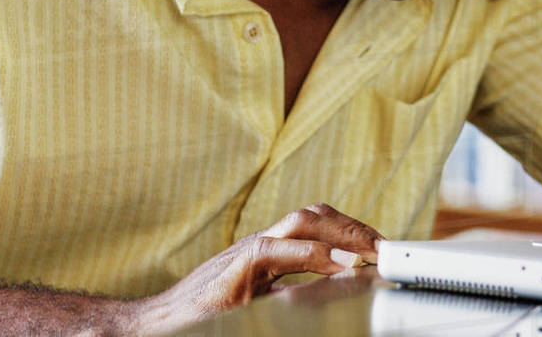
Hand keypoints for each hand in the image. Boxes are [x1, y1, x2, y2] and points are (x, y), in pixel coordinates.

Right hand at [133, 203, 383, 333]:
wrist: (154, 325)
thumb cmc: (203, 316)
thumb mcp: (258, 303)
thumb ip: (294, 293)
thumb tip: (340, 290)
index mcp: (269, 252)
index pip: (316, 226)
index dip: (351, 231)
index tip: (381, 246)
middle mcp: (262, 244)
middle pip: (315, 216)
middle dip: (354, 226)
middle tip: (387, 247)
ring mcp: (248, 253)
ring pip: (301, 222)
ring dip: (342, 233)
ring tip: (372, 250)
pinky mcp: (235, 269)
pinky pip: (276, 251)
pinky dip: (311, 255)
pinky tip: (339, 265)